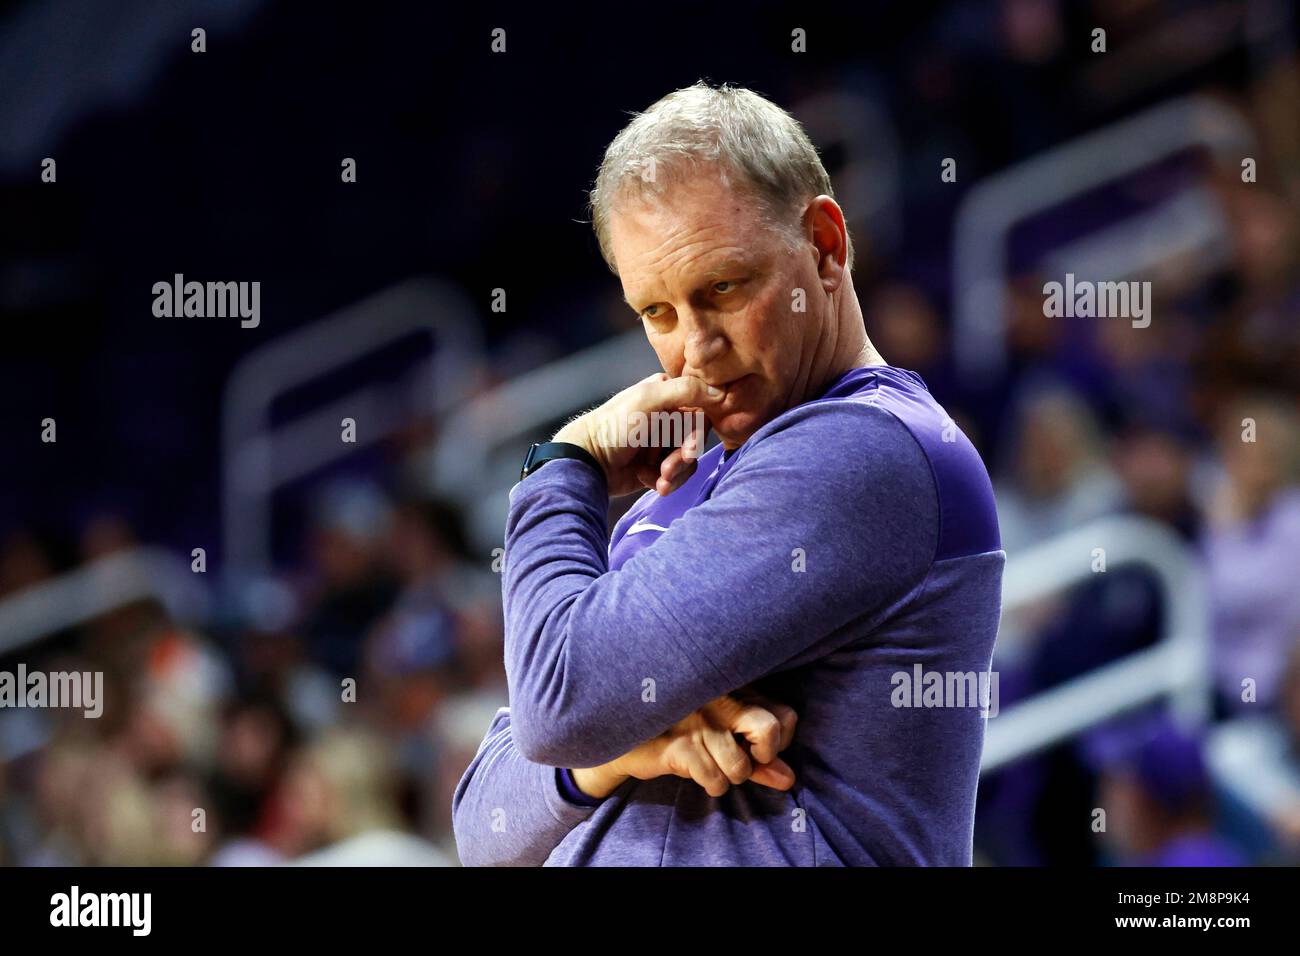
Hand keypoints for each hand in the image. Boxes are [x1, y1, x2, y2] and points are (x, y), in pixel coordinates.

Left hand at [552, 372, 723, 496]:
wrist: (588, 463)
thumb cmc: (614, 427)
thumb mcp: (648, 400)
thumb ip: (685, 390)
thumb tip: (721, 392)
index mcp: (666, 393)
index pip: (701, 411)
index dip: (698, 434)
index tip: (689, 451)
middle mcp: (667, 415)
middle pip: (696, 439)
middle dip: (683, 458)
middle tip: (667, 470)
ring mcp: (661, 442)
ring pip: (688, 461)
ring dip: (675, 473)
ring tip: (657, 480)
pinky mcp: (656, 466)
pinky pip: (677, 476)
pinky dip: (664, 481)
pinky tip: (644, 480)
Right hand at [570, 691, 797, 798]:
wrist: (628, 740)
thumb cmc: (684, 736)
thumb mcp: (725, 744)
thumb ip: (759, 759)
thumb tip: (788, 779)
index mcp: (737, 690)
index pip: (786, 717)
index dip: (779, 743)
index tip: (758, 750)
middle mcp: (721, 699)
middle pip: (769, 730)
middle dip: (762, 759)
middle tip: (745, 760)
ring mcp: (699, 720)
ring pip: (740, 766)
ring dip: (729, 777)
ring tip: (712, 766)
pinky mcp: (679, 743)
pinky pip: (714, 779)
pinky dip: (711, 784)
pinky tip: (697, 772)